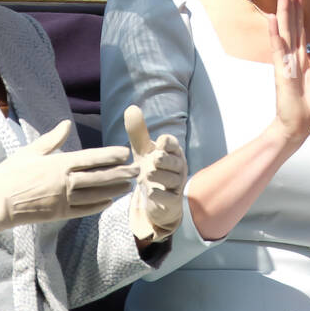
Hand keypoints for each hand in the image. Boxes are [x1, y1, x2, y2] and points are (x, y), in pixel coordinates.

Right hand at [0, 120, 136, 245]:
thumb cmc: (10, 174)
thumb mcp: (30, 151)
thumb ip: (52, 139)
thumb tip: (66, 123)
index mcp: (59, 164)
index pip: (91, 158)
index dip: (110, 155)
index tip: (124, 153)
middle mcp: (65, 182)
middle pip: (99, 177)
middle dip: (120, 173)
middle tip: (136, 171)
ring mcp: (63, 199)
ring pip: (95, 194)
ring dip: (114, 189)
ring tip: (127, 186)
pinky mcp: (59, 214)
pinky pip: (84, 210)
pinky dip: (98, 205)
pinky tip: (108, 202)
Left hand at [123, 105, 186, 242]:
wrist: (157, 201)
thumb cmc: (153, 169)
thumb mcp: (143, 151)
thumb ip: (138, 132)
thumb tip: (131, 108)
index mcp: (172, 152)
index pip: (172, 143)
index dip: (166, 143)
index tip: (157, 143)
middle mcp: (178, 167)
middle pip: (174, 161)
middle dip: (164, 160)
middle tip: (153, 158)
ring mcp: (177, 185)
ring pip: (172, 179)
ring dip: (160, 176)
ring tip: (147, 174)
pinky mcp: (172, 202)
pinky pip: (169, 198)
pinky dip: (160, 196)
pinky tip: (150, 194)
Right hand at [268, 0, 309, 144]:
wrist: (299, 127)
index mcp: (301, 58)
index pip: (300, 28)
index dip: (300, 10)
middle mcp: (291, 57)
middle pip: (291, 25)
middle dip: (290, 3)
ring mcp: (285, 63)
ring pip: (284, 31)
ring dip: (283, 11)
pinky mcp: (281, 72)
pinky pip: (278, 49)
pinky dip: (274, 33)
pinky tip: (272, 18)